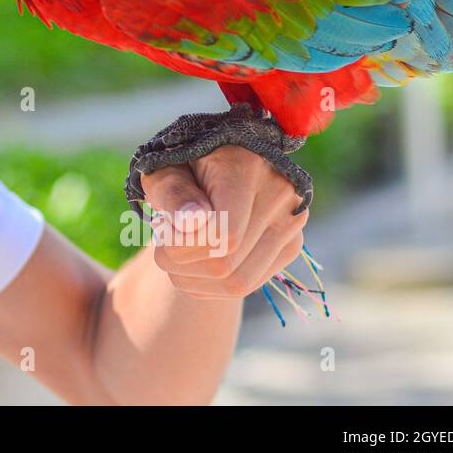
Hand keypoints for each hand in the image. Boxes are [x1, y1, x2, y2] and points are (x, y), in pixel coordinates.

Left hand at [140, 145, 308, 298]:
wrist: (212, 166)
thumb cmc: (180, 166)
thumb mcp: (163, 170)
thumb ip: (173, 193)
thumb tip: (193, 223)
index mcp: (246, 166)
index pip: (223, 235)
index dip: (183, 246)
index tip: (161, 227)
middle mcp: (279, 193)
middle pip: (227, 265)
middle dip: (181, 265)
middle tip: (163, 243)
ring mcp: (291, 221)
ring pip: (238, 283)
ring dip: (193, 280)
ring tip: (175, 254)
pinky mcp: (291, 244)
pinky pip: (247, 286)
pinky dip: (210, 285)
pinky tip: (194, 262)